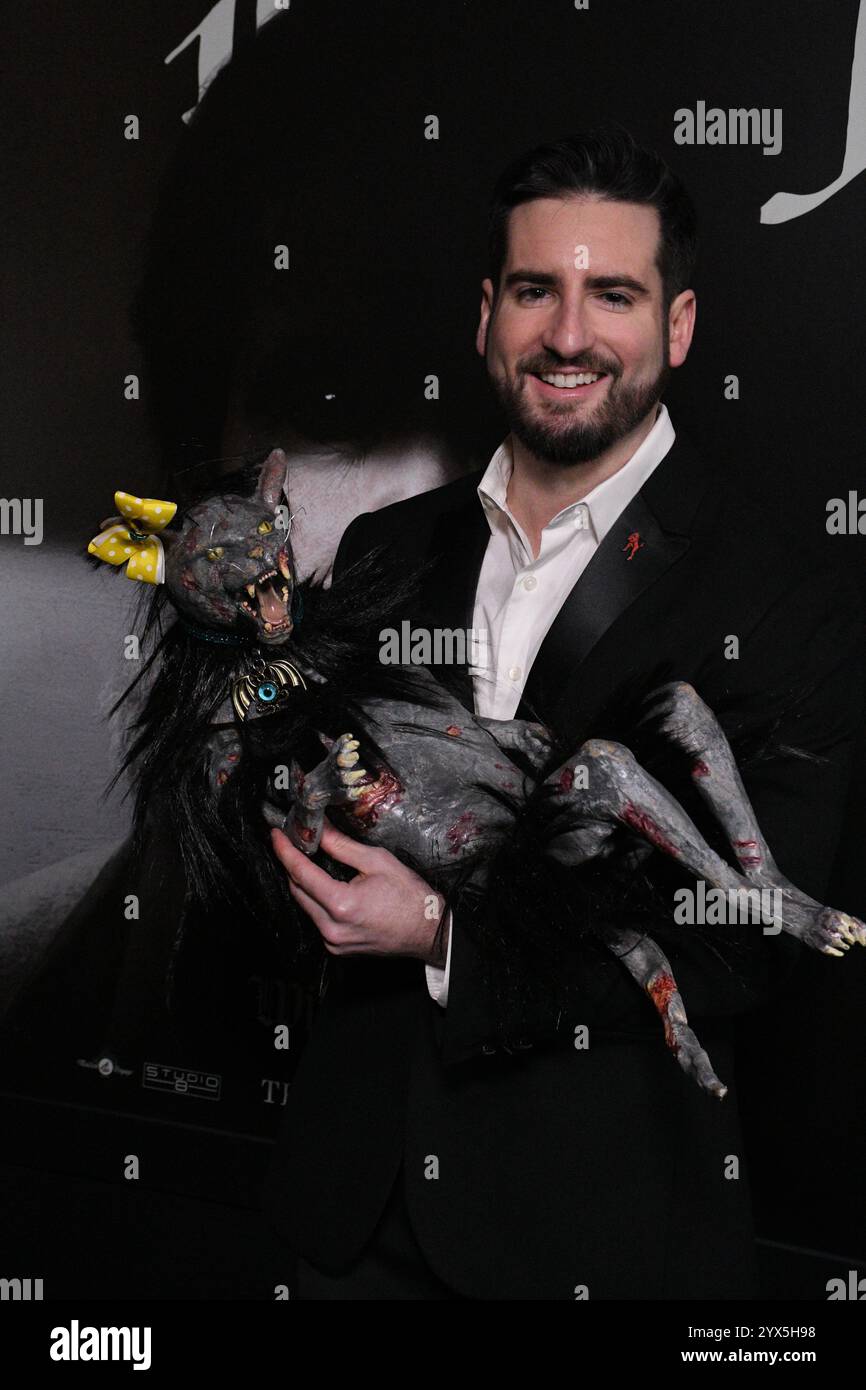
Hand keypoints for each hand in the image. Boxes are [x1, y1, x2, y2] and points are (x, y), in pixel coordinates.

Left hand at [270, 821, 447, 964]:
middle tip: (292, 843)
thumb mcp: (377, 861)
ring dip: (304, 884)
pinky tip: (324, 887)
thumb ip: (342, 846)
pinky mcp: (337, 949)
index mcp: (341, 904)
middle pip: (298, 891)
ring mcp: (333, 943)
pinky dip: (316, 902)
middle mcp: (332, 928)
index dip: (285, 851)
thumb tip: (319, 829)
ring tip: (308, 862)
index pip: (301, 873)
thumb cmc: (410, 896)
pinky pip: (317, 920)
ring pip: (305, 906)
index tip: (277, 835)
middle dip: (292, 865)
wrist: (428, 931)